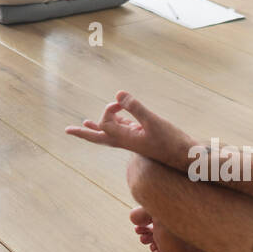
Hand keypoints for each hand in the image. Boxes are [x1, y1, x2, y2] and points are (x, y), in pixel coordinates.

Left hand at [65, 90, 194, 168]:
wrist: (185, 158)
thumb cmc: (171, 142)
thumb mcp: (153, 122)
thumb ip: (136, 108)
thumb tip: (118, 94)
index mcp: (124, 140)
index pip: (104, 122)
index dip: (109, 109)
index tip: (121, 104)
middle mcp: (124, 141)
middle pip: (97, 138)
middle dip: (82, 133)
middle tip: (67, 130)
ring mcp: (132, 140)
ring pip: (108, 134)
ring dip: (95, 128)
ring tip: (83, 123)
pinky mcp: (141, 137)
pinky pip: (122, 129)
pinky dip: (115, 122)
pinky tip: (114, 118)